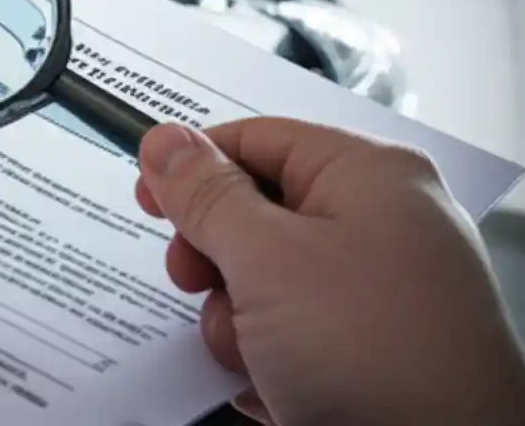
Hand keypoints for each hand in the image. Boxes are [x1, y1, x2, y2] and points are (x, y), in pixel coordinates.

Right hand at [134, 118, 524, 425]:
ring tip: (255, 355)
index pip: (258, 138)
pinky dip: (269, 358)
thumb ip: (206, 195)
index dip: (193, 163)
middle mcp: (380, 222)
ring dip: (237, 321)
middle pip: (255, 211)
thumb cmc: (373, 351)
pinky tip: (277, 386)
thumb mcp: (267, 259)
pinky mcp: (369, 348)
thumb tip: (164, 140)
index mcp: (368, 174)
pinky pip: (291, 331)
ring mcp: (376, 289)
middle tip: (196, 281)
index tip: (144, 194)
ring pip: (265, 280)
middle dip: (215, 258)